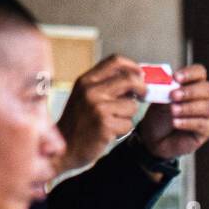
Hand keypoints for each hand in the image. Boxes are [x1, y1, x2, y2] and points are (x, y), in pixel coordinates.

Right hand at [55, 55, 144, 174]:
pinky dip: (123, 130)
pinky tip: (109, 133)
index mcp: (86, 80)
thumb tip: (135, 78)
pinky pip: (128, 123)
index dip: (132, 66)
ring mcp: (97, 107)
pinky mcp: (105, 124)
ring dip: (128, 115)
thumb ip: (104, 85)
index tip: (140, 75)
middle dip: (142, 88)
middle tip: (144, 95)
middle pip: (129, 79)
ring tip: (113, 121)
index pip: (115, 61)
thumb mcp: (84, 96)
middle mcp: (90, 90)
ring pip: (132, 105)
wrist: (64, 148)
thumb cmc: (78, 123)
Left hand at [136, 63, 208, 159]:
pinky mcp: (206, 130)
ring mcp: (207, 114)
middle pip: (206, 89)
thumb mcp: (159, 99)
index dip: (190, 73)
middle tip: (173, 96)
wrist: (154, 139)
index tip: (176, 78)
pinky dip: (188, 122)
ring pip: (205, 107)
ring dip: (187, 108)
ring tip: (173, 111)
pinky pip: (202, 124)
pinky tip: (176, 123)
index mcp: (192, 84)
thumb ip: (167, 90)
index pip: (199, 73)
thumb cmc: (159, 117)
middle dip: (189, 92)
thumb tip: (172, 83)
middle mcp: (203, 97)